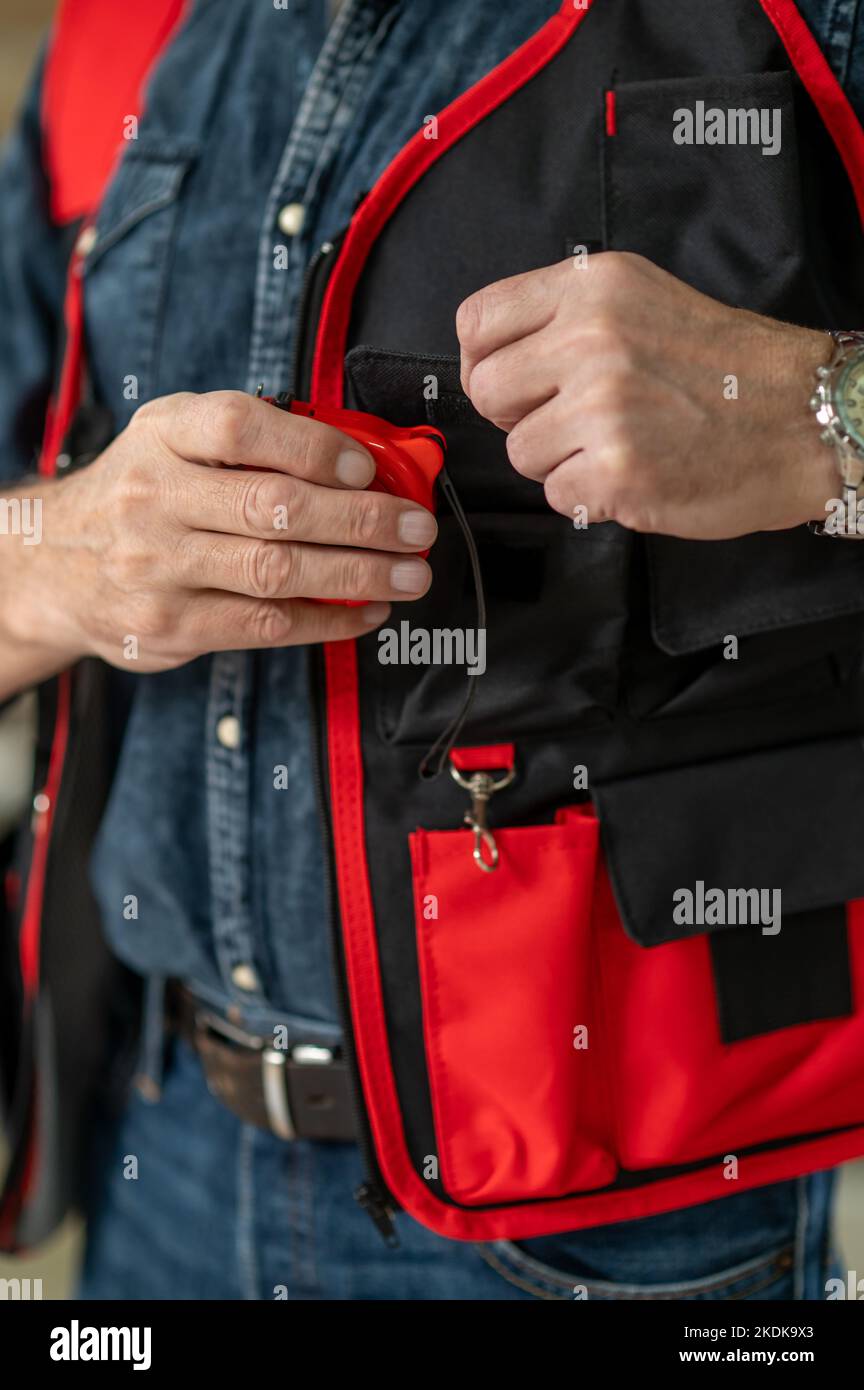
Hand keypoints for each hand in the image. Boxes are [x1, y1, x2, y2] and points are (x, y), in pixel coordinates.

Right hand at [4, 391, 436, 677]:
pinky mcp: (171, 626)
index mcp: (163, 435)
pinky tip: (367, 611)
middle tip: (416, 527)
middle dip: (361, 520)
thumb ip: (257, 442)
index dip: (314, 447)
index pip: (240, 427)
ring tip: (410, 573)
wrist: (55, 563)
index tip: (367, 468)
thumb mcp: (176, 440)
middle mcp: (154, 497)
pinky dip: (329, 620)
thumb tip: (367, 460)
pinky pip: (266, 625)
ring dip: (359, 574)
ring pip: (277, 572)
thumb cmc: (142, 493)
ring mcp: (159, 567)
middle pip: (274, 507)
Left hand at [457, 252, 835, 539]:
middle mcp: (591, 338)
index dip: (484, 363)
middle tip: (571, 420)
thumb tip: (496, 356)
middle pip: (487, 392)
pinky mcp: (615, 470)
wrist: (806, 419)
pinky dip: (587, 496)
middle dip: (518, 416)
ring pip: (519, 451)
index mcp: (593, 287)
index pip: (477, 322)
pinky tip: (633, 473)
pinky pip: (555, 494)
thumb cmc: (730, 370)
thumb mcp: (643, 301)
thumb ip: (567, 317)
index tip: (513, 382)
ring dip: (557, 460)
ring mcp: (603, 406)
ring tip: (615, 445)